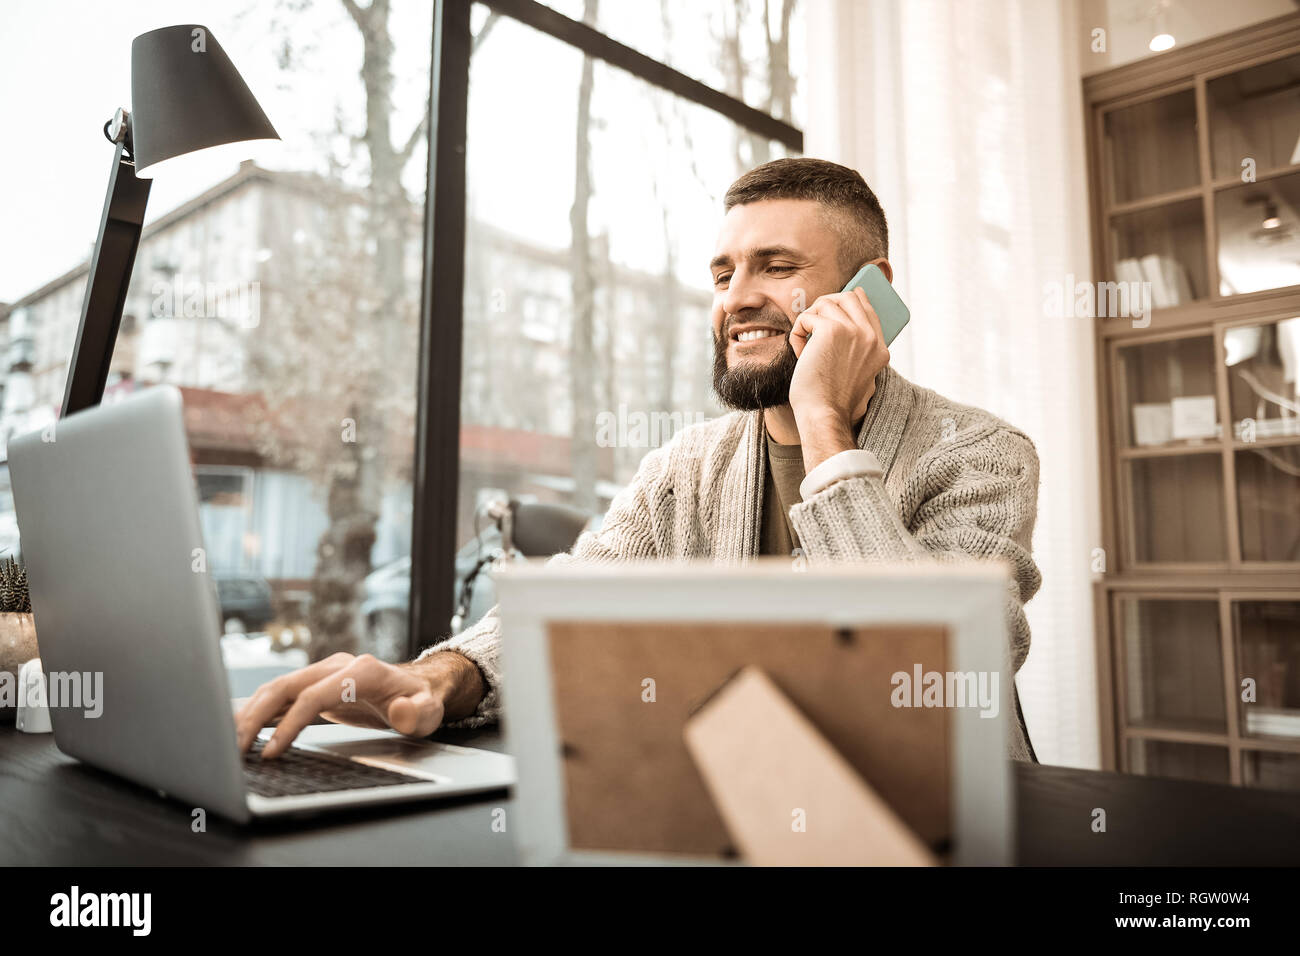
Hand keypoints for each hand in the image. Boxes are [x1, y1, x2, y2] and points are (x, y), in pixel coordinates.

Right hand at [233, 651, 483, 757]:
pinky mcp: (317, 684)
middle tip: (236, 749)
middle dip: (255, 717)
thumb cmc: (422, 700)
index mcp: (361, 671)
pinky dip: (259, 710)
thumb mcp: (428, 711)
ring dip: (251, 713)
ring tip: (230, 741)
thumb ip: (416, 713)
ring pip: (277, 688)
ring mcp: (324, 672)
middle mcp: (337, 666)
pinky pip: (282, 695)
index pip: (313, 697)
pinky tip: (241, 726)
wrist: (420, 685)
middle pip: (285, 686)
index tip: (271, 752)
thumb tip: (398, 712)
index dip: (289, 724)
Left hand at [787, 286, 889, 469]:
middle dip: (826, 305)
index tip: (838, 303)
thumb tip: (846, 327)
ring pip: (825, 303)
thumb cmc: (835, 403)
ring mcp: (852, 330)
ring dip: (809, 321)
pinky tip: (800, 354)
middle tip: (812, 324)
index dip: (851, 301)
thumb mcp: (860, 378)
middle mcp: (870, 336)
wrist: (825, 415)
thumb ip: (859, 354)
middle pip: (848, 297)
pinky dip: (797, 334)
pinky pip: (806, 317)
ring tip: (805, 346)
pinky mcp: (830, 330)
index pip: (868, 309)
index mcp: (880, 349)